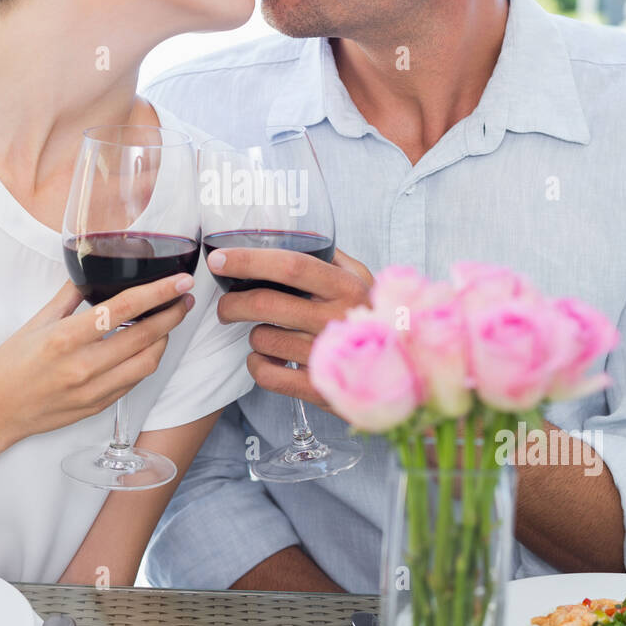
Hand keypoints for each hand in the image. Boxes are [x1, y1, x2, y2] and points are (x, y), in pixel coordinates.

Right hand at [0, 273, 195, 444]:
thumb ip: (69, 296)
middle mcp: (83, 366)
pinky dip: (146, 361)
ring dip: (164, 339)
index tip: (179, 282)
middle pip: (145, 336)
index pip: (124, 309)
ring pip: (148, 362)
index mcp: (66, 338)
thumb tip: (91, 271)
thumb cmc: (12, 364)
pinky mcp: (98, 406)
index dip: (158, 293)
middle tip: (184, 298)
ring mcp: (94, 390)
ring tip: (167, 321)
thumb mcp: (36, 322)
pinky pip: (134, 381)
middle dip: (172, 314)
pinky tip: (147, 347)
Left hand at [206, 244, 372, 408]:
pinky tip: (270, 359)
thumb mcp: (365, 281)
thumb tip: (297, 236)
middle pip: (265, 303)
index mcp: (346, 287)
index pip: (291, 265)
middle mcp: (336, 319)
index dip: (249, 260)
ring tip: (267, 333)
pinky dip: (257, 364)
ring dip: (254, 335)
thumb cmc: (376, 319)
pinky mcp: (318, 389)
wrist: (405, 375)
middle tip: (225, 306)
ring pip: (262, 339)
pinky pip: (266, 374)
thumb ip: (334, 259)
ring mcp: (327, 357)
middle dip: (232, 303)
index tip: (220, 259)